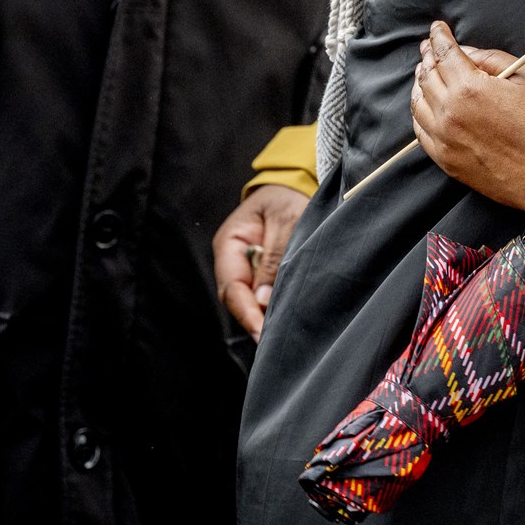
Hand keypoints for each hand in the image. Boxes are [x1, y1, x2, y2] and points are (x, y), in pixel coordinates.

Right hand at [213, 183, 308, 337]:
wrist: (295, 183)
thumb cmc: (288, 197)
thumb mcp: (286, 219)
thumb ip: (275, 256)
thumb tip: (262, 299)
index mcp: (229, 243)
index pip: (231, 287)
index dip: (245, 312)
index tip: (260, 332)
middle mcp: (233, 258)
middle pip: (237, 298)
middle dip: (254, 319)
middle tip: (274, 341)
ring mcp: (246, 265)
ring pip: (251, 298)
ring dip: (264, 314)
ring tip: (283, 332)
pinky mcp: (262, 269)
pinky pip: (264, 291)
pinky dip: (273, 303)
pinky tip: (286, 314)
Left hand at [411, 21, 524, 220]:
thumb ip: (493, 60)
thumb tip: (468, 54)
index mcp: (468, 88)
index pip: (445, 53)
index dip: (439, 37)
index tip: (437, 29)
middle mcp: (448, 113)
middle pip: (428, 77)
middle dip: (428, 58)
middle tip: (428, 48)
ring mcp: (444, 139)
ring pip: (418, 104)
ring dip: (420, 84)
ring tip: (425, 74)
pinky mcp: (446, 161)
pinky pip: (421, 133)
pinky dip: (419, 114)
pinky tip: (425, 107)